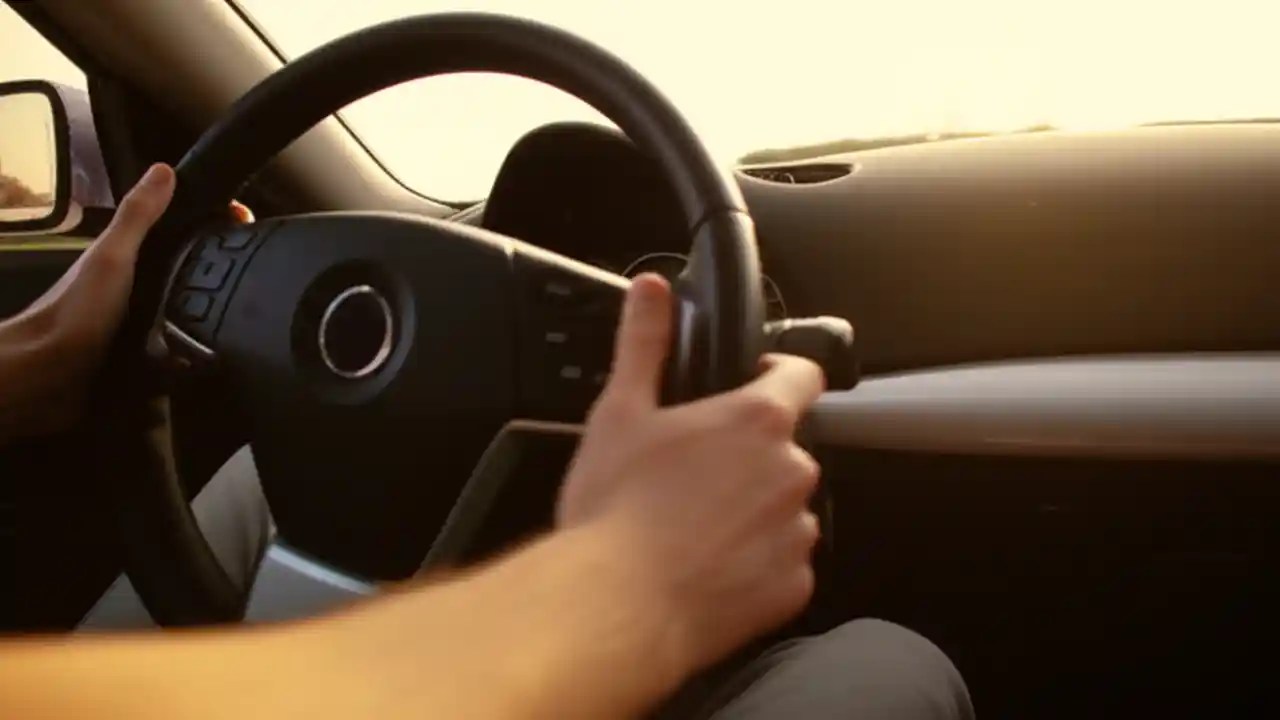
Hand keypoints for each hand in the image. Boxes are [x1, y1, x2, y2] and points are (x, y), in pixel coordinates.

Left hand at [0, 164, 249, 438]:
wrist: (52, 374)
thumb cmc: (77, 310)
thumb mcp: (113, 256)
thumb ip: (138, 217)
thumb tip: (164, 170)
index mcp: (134, 255)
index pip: (183, 228)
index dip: (214, 221)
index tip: (247, 223)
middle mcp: (143, 283)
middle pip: (194, 266)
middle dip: (227, 264)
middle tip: (265, 267)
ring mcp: (148, 319)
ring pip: (195, 303)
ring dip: (219, 305)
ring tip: (257, 306)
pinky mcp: (153, 353)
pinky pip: (190, 340)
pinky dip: (207, 340)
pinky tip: (228, 344)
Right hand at [557, 273, 825, 675]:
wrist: (616, 607)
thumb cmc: (616, 511)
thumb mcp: (620, 411)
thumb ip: (645, 343)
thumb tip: (651, 290)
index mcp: (756, 420)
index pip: (803, 374)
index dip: (779, 372)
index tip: (754, 381)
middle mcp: (791, 472)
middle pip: (785, 448)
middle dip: (748, 456)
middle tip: (695, 473)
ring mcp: (796, 532)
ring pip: (784, 507)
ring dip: (753, 510)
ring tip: (694, 527)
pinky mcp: (793, 586)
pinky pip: (782, 564)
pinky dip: (754, 563)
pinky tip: (706, 565)